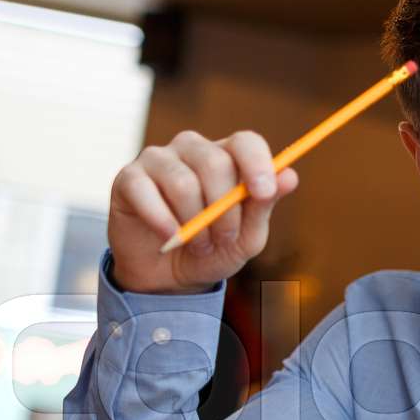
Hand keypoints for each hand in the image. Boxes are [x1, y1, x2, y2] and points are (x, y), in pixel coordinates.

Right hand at [107, 129, 299, 293]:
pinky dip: (163, 222)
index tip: (263, 192)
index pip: (245, 142)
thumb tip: (289, 175)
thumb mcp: (247, 236)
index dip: (257, 163)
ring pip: (183, 182)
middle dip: (224, 210)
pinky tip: (170, 238)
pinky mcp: (129, 178)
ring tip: (198, 244)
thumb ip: (264, 206)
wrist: (170, 278)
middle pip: (214, 161)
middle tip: (223, 238)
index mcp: (227, 157)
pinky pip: (147, 194)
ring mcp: (158, 160)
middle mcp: (193, 150)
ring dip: (195, 223)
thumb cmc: (213, 250)